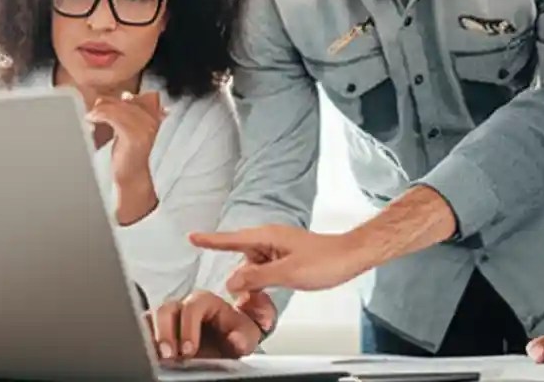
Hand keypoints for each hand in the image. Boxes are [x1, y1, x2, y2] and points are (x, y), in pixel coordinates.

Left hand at [86, 91, 163, 223]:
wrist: (131, 177)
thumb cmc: (129, 155)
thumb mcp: (132, 130)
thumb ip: (130, 113)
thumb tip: (123, 95)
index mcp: (156, 119)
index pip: (148, 96)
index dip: (129, 98)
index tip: (115, 102)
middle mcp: (153, 122)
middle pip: (130, 100)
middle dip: (111, 102)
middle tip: (96, 107)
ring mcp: (144, 129)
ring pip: (120, 108)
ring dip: (102, 109)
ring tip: (92, 115)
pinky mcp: (133, 136)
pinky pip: (114, 117)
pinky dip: (100, 116)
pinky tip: (92, 120)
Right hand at [147, 290, 274, 360]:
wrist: (223, 347)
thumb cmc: (232, 336)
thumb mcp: (246, 336)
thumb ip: (244, 336)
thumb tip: (236, 339)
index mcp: (206, 302)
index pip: (192, 306)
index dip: (189, 327)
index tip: (189, 349)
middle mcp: (183, 306)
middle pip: (166, 309)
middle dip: (165, 333)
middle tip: (170, 355)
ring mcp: (168, 318)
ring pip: (151, 317)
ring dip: (152, 337)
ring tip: (159, 357)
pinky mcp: (156, 329)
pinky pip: (142, 328)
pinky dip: (143, 339)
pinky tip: (149, 353)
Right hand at [190, 226, 372, 293]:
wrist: (351, 257)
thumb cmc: (326, 261)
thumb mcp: (287, 273)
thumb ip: (256, 277)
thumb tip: (230, 280)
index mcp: (267, 237)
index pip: (232, 239)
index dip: (211, 240)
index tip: (192, 237)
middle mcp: (270, 240)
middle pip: (242, 262)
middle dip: (244, 284)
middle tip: (253, 304)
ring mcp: (278, 249)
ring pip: (254, 271)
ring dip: (257, 288)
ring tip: (267, 305)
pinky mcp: (286, 258)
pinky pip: (266, 272)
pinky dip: (266, 285)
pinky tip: (273, 295)